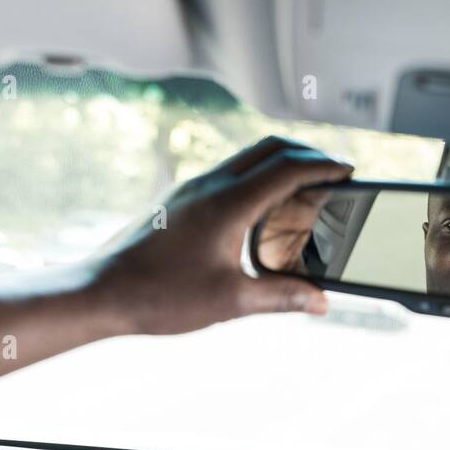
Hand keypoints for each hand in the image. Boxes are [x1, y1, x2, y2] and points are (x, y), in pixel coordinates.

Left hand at [95, 137, 351, 334]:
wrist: (99, 292)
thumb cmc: (159, 296)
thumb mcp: (230, 301)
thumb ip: (282, 296)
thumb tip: (321, 301)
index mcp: (228, 202)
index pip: (289, 167)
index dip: (325, 165)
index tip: (350, 171)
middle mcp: (209, 185)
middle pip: (270, 148)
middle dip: (307, 154)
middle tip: (333, 173)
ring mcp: (190, 189)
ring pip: (246, 158)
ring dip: (280, 164)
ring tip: (303, 190)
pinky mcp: (178, 200)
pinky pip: (227, 174)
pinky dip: (255, 178)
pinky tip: (258, 211)